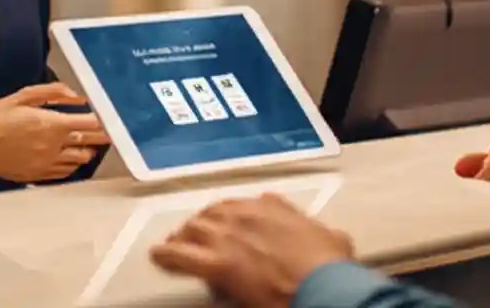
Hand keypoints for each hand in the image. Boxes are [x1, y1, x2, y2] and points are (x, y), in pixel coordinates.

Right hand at [0, 83, 109, 182]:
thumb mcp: (23, 97)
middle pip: (90, 144)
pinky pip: (66, 172)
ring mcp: (47, 164)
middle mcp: (53, 147)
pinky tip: (70, 156)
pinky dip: (72, 164)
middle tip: (108, 132)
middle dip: (102, 138)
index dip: (104, 122)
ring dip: (87, 150)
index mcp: (52, 125)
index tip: (111, 119)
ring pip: (80, 160)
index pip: (90, 125)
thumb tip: (77, 96)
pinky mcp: (39, 176)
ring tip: (87, 143)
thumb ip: (54, 93)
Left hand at [150, 194, 354, 307]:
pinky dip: (166, 255)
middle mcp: (246, 214)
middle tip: (193, 234)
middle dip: (201, 224)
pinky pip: (180, 256)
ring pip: (192, 230)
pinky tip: (158, 257)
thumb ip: (314, 229)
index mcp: (272, 207)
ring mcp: (229, 236)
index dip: (229, 214)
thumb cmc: (331, 266)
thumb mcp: (332, 237)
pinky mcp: (218, 263)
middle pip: (211, 214)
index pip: (240, 204)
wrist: (324, 285)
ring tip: (173, 244)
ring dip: (182, 237)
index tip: (226, 221)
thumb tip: (320, 231)